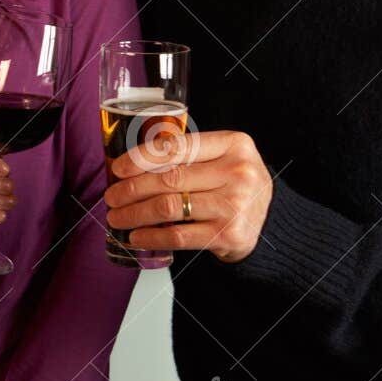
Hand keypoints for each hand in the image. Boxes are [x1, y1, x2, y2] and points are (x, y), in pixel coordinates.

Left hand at [105, 129, 272, 262]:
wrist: (270, 222)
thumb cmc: (233, 185)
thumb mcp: (221, 158)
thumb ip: (187, 155)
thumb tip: (128, 164)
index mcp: (234, 144)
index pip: (178, 147)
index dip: (141, 158)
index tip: (118, 169)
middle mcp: (238, 172)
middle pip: (169, 179)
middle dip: (131, 189)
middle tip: (111, 197)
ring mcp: (234, 205)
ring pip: (169, 206)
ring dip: (135, 213)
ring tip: (117, 216)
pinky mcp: (229, 235)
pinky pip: (178, 235)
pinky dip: (151, 236)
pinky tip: (136, 236)